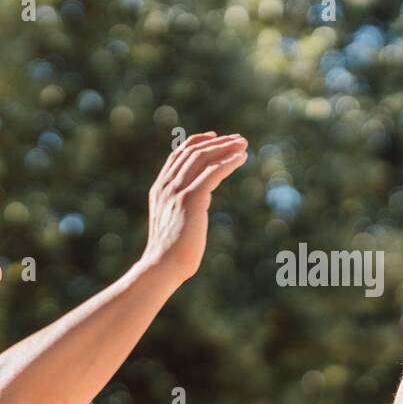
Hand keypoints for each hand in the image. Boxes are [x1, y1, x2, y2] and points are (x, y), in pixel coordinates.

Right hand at [142, 131, 247, 281]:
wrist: (163, 266)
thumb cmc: (171, 252)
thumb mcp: (175, 222)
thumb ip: (185, 206)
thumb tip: (202, 199)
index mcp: (160, 189)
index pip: (177, 156)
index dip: (196, 143)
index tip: (215, 137)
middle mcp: (166, 186)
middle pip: (192, 152)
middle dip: (217, 143)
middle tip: (238, 139)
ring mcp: (177, 192)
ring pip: (202, 159)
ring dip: (225, 148)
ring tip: (243, 144)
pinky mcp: (191, 200)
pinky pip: (212, 173)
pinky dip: (227, 162)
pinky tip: (241, 159)